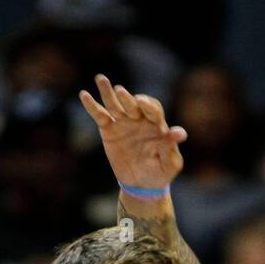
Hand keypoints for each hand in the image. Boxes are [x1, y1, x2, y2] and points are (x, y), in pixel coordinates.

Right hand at [79, 75, 185, 191]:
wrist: (142, 184)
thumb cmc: (160, 172)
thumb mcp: (170, 163)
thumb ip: (172, 147)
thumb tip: (180, 133)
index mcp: (156, 124)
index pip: (153, 110)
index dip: (148, 106)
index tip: (142, 103)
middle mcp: (139, 119)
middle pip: (133, 104)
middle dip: (127, 99)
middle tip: (121, 92)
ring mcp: (123, 122)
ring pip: (115, 105)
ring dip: (108, 92)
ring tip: (101, 79)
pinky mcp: (109, 130)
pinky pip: (100, 116)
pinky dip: (92, 106)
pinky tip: (84, 95)